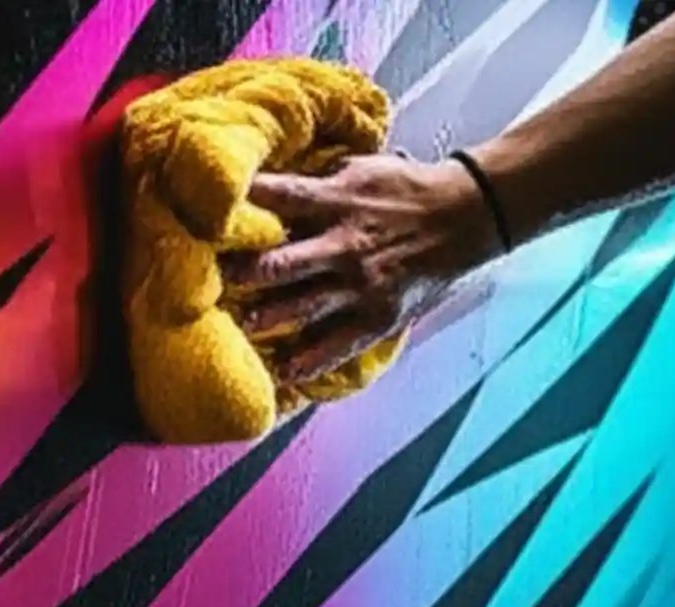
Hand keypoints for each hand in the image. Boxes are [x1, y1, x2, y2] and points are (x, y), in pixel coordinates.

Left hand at [222, 153, 503, 382]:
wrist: (466, 216)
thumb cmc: (406, 189)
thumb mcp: (362, 168)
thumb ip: (318, 178)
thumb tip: (271, 178)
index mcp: (338, 201)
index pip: (282, 197)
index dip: (245, 201)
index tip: (208, 208)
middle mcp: (344, 245)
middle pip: (282, 262)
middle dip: (245, 273)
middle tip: (209, 281)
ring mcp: (361, 285)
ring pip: (303, 306)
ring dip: (267, 317)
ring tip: (238, 325)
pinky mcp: (378, 316)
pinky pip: (339, 344)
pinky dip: (310, 361)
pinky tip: (284, 371)